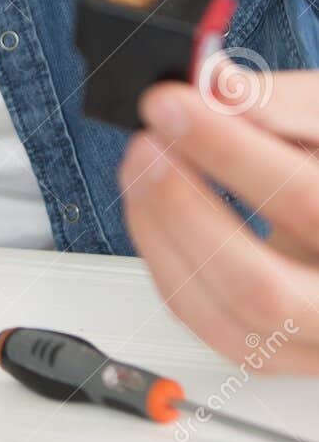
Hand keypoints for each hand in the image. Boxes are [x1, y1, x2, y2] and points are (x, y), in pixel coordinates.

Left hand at [119, 56, 318, 371]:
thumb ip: (279, 105)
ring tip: (141, 168)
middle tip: (146, 146)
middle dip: (182, 209)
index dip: (229, 151)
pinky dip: (167, 264)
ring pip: (226, 320)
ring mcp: (316, 342)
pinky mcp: (278, 354)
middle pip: (259, 287)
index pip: (306, 200)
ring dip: (162, 236)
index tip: (171, 105)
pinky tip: (152, 210)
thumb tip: (213, 87)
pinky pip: (209, 325)